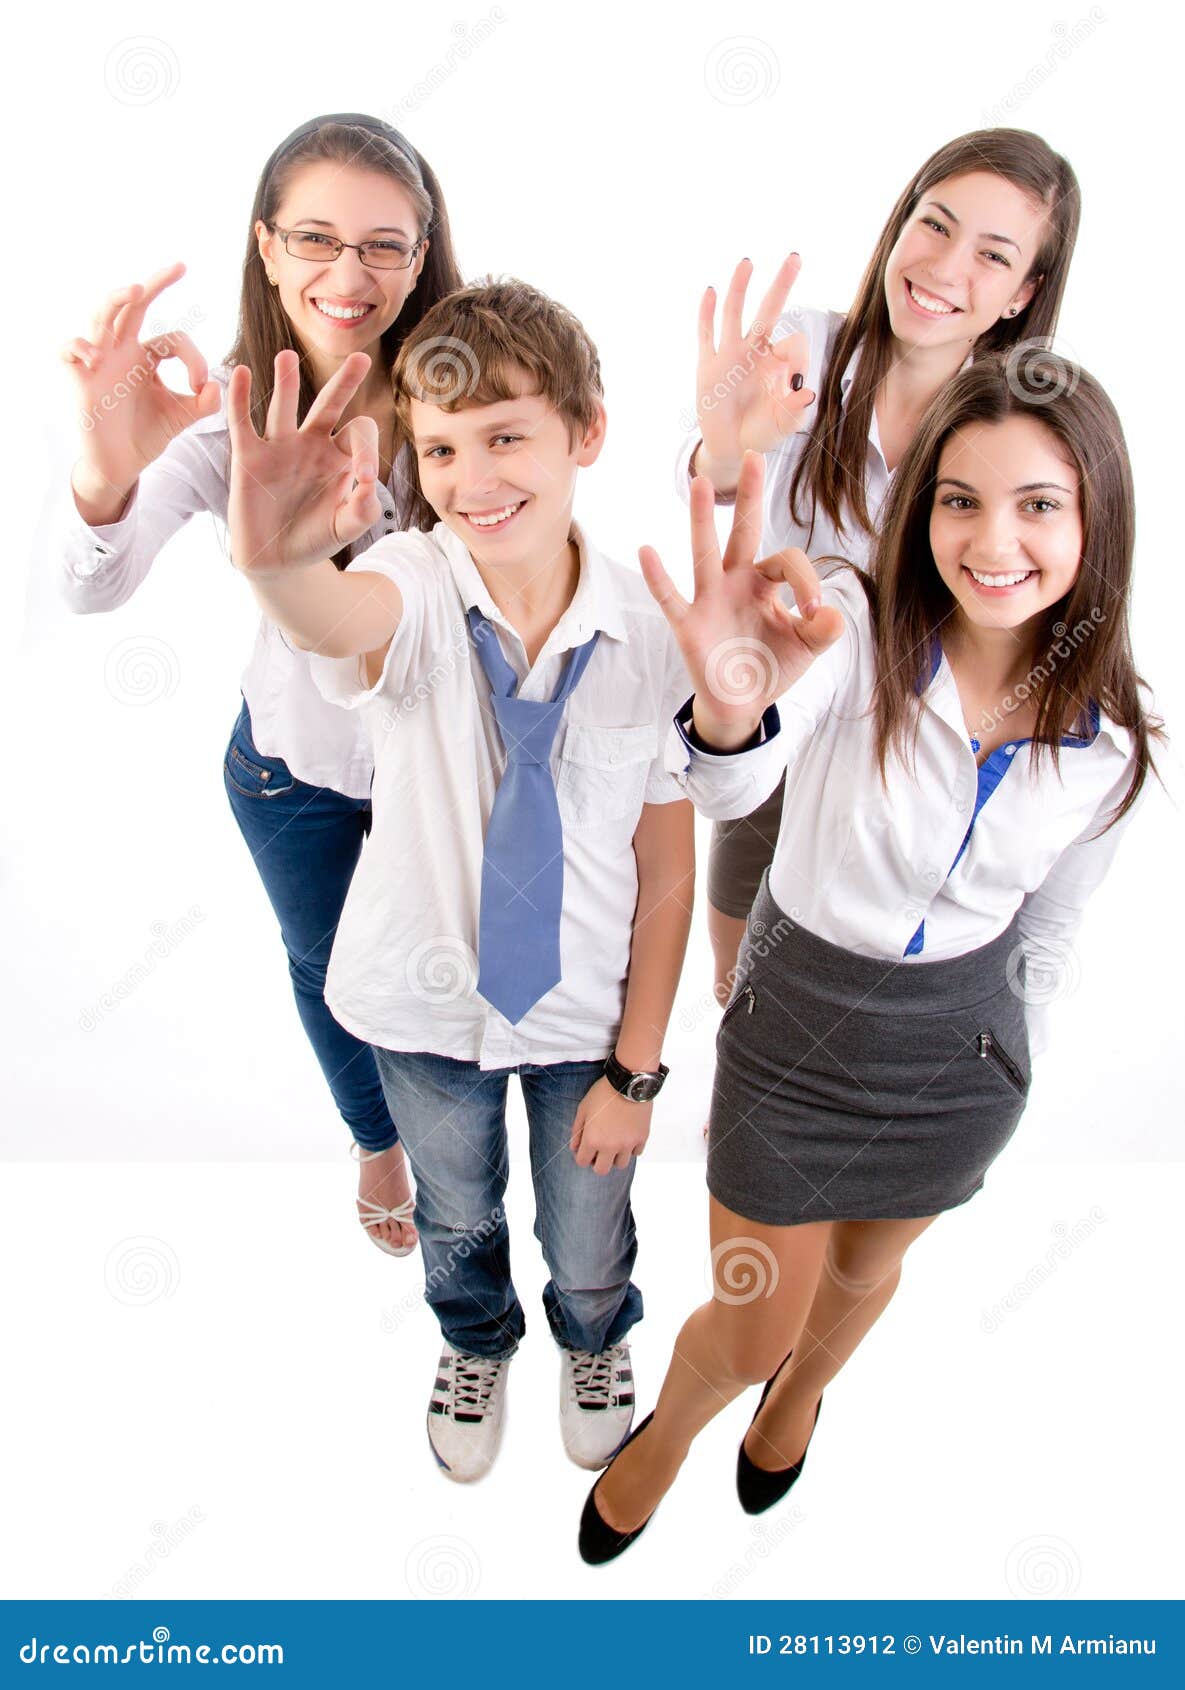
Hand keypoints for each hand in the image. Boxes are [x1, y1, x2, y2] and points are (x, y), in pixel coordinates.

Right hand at [63, 261, 219, 511]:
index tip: (201, 385)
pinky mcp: (80, 377)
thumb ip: (203, 404)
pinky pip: (69, 351)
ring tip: (137, 290)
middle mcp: (123, 350)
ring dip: (117, 300)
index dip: (193, 358)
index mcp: (148, 356)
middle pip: (134, 306)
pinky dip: (77, 347)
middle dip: (156, 284)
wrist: (122, 464)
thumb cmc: (147, 434)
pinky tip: (94, 355)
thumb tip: (216, 386)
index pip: (173, 340)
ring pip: (102, 316)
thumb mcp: (181, 417)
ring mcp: (100, 360)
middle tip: (179, 267)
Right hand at [226, 349, 381, 576]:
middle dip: (344, 382)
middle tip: (361, 358)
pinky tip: (240, 372)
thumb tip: (368, 481)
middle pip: (329, 405)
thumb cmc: (316, 539)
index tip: (364, 476)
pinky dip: (238, 399)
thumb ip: (363, 508)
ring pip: (284, 407)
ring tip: (286, 356)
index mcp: (340, 458)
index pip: (358, 434)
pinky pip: (242, 423)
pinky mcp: (249, 457)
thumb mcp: (345, 528)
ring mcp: (279, 448)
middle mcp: (311, 445)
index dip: (366, 448)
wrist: (278, 561)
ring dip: (285, 381)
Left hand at [570, 1076, 651, 1174]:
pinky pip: (636, 1153)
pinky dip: (631, 1148)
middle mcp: (610, 1146)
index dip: (582, 1156)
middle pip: (602, 1170)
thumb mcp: (583, 1108)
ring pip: (621, 1164)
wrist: (629, 1082)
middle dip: (598, 1162)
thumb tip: (575, 1148)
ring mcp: (628, 1144)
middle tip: (599, 1151)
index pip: (582, 1162)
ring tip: (615, 1143)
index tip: (585, 1149)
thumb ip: (577, 1130)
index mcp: (593, 1139)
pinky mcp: (642, 1138)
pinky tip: (627, 1136)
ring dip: (616, 1157)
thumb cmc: (603, 1093)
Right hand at [639, 450, 845, 746]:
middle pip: (744, 532)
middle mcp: (736, 581)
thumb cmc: (772, 665)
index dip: (806, 583)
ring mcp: (710, 599)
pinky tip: (647, 551)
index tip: (813, 613)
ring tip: (701, 484)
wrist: (742, 703)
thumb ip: (824, 630)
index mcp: (765, 583)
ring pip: (705, 553)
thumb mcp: (807, 647)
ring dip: (704, 520)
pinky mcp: (689, 624)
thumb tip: (833, 614)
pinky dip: (658, 577)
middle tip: (753, 457)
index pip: (787, 562)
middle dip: (750, 498)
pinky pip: (671, 597)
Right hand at [695, 255, 815, 485]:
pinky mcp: (708, 367)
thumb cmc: (762, 432)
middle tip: (795, 257)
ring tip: (748, 262)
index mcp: (778, 363)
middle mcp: (755, 353)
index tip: (795, 383)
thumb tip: (808, 391)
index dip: (797, 356)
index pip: (792, 343)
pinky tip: (711, 292)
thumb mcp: (785, 424)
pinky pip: (706, 336)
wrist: (732, 448)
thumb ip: (797, 409)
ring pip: (735, 314)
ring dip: (741, 288)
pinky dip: (707, 314)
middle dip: (782, 285)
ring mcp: (730, 357)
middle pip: (768, 311)